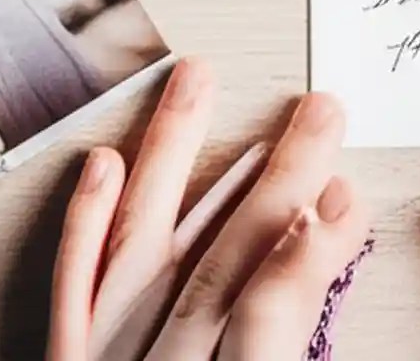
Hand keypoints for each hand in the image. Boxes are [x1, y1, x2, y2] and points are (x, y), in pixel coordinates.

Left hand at [48, 58, 370, 359]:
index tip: (348, 196)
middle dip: (280, 180)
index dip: (311, 251)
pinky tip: (105, 162)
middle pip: (221, 264)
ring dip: (170, 156)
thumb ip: (281, 336)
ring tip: (195, 83)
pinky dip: (87, 223)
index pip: (269, 314)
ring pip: (139, 249)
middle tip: (322, 113)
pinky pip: (71, 289)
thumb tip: (323, 248)